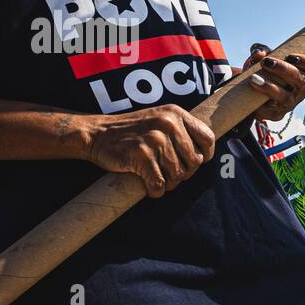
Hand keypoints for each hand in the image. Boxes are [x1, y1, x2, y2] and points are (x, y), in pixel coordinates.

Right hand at [80, 104, 215, 197]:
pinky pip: (160, 183)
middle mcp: (168, 124)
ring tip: (158, 179)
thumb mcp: (159, 120)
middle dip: (185, 173)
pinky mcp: (142, 156)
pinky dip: (156, 191)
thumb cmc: (131, 131)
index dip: (206, 155)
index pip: (208, 138)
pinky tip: (150, 187)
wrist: (96, 134)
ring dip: (170, 183)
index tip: (194, 162)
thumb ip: (181, 131)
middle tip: (171, 174)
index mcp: (175, 114)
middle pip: (194, 161)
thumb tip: (205, 155)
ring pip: (178, 175)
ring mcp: (155, 140)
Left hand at [242, 50, 304, 121]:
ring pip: (285, 96)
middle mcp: (300, 91)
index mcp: (303, 75)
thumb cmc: (264, 72)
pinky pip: (270, 109)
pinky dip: (260, 100)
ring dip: (270, 86)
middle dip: (284, 69)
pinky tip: (251, 92)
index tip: (291, 57)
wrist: (252, 95)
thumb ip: (260, 51)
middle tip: (266, 62)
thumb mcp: (263, 58)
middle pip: (301, 81)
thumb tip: (259, 53)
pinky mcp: (276, 115)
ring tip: (254, 78)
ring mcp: (289, 104)